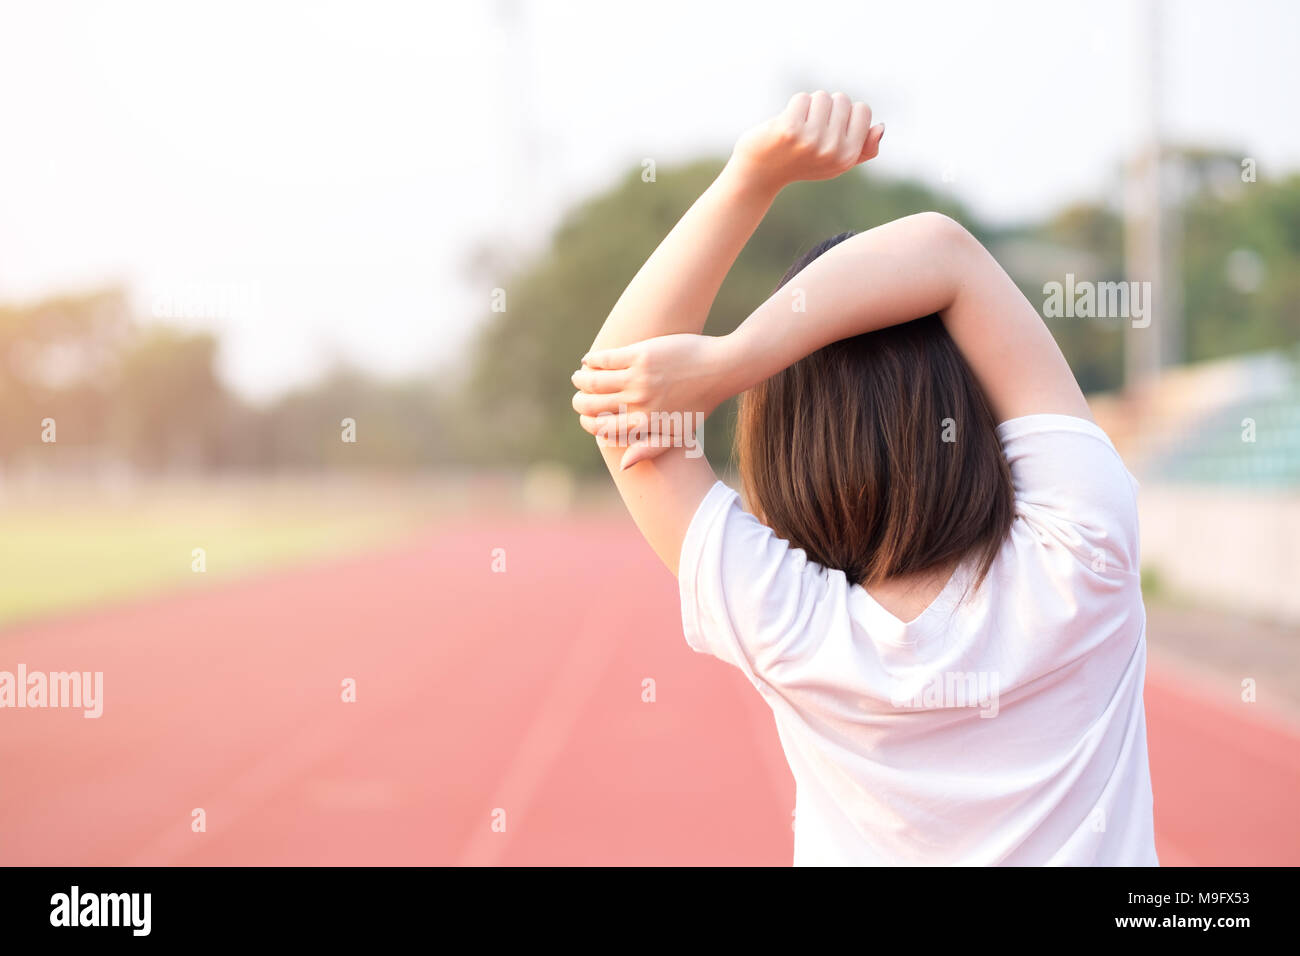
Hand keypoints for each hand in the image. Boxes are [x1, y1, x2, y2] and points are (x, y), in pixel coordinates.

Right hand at [571, 333, 734, 470]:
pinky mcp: (641, 354)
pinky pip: (605, 358)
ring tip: (579, 377)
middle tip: (578, 397)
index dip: (588, 424)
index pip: (602, 428)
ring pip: (595, 381)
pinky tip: (589, 361)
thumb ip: (650, 449)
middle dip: (579, 402)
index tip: (585, 418)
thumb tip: (622, 466)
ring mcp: (639, 377)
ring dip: (581, 379)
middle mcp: (639, 402)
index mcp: (644, 423)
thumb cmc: (701, 402)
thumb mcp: (678, 433)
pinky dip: (592, 360)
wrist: (721, 369)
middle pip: (592, 404)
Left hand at [727, 91, 884, 193]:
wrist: (760, 173)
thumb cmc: (799, 163)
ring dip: (809, 106)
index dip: (844, 114)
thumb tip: (880, 128)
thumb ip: (863, 150)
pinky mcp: (790, 129)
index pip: (863, 110)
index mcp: (848, 158)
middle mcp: (832, 151)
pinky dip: (793, 106)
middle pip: (843, 100)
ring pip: (822, 97)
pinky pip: (803, 98)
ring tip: (797, 128)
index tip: (828, 130)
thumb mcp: (835, 162)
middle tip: (809, 130)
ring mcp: (811, 140)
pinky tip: (784, 124)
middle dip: (826, 108)